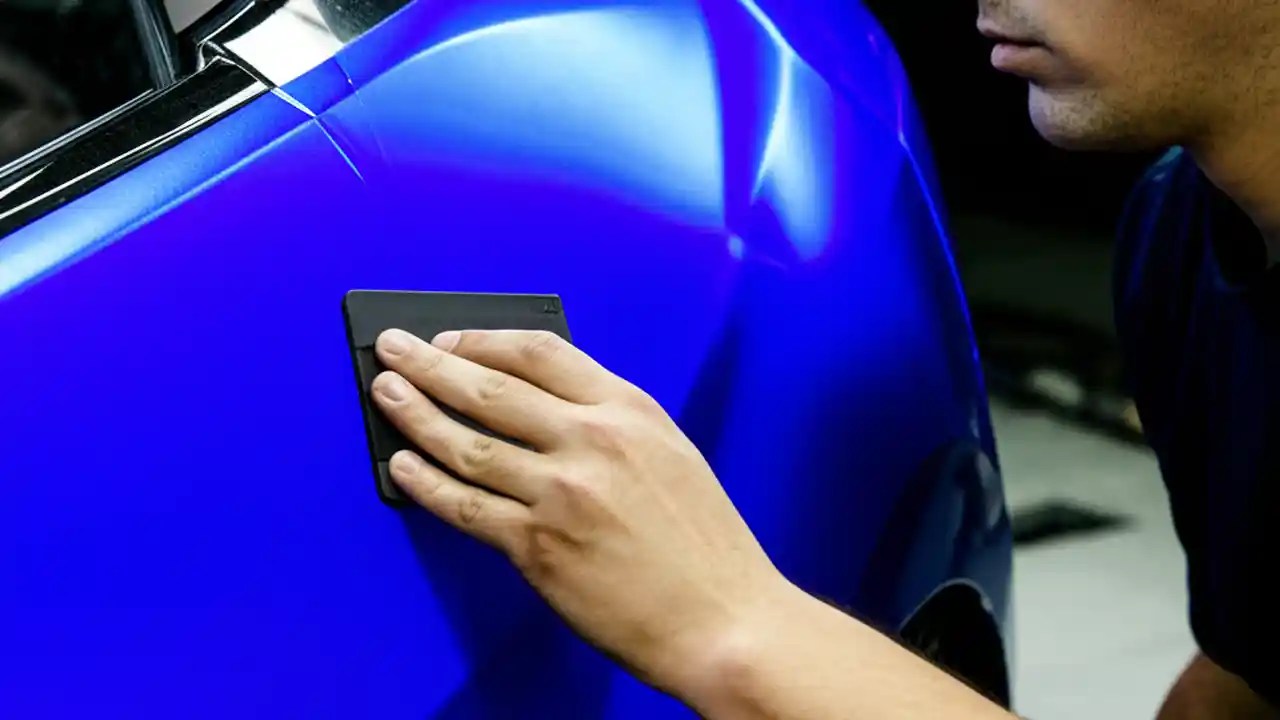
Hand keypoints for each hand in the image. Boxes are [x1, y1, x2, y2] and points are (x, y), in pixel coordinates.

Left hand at [369, 328, 791, 695]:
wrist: (722, 618)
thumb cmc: (703, 544)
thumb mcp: (669, 453)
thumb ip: (611, 422)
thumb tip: (539, 407)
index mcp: (628, 411)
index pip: (540, 353)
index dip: (485, 341)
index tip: (452, 340)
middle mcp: (592, 441)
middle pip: (491, 389)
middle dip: (430, 364)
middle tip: (392, 348)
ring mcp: (561, 494)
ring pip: (467, 444)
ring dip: (415, 414)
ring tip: (385, 394)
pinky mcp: (538, 547)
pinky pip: (466, 507)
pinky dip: (427, 483)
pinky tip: (403, 464)